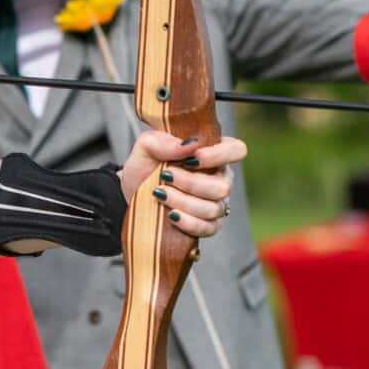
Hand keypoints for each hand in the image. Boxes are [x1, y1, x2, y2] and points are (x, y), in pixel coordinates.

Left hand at [118, 128, 246, 242]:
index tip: (190, 160)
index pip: (236, 150)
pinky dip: (188, 222)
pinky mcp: (208, 225)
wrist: (132, 194)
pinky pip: (208, 228)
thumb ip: (164, 141)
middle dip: (190, 183)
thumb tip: (190, 144)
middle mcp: (220, 178)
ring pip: (213, 208)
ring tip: (160, 194)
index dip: (219, 155)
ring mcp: (216, 203)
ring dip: (183, 202)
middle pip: (222, 186)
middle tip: (166, 176)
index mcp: (212, 153)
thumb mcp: (146, 146)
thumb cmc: (145, 166)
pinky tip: (172, 215)